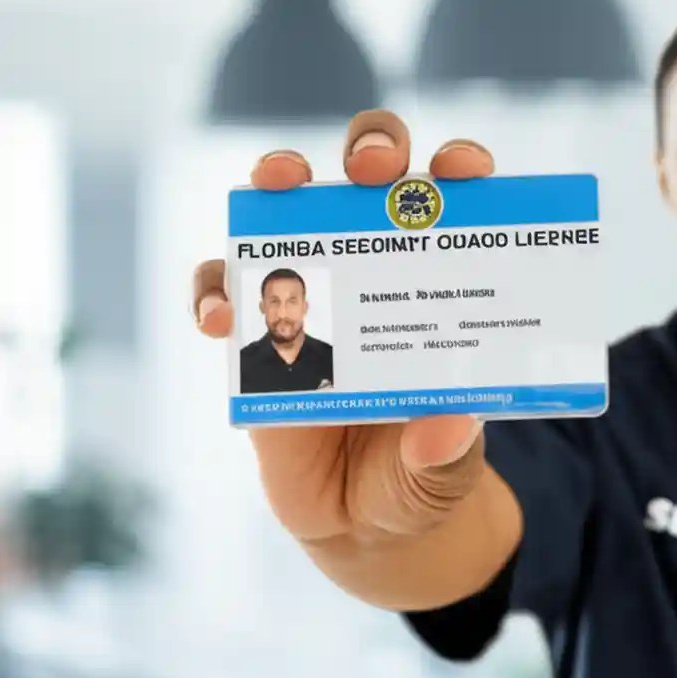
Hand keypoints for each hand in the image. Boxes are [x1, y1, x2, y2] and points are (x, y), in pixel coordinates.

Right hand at [193, 110, 496, 546]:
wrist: (366, 527)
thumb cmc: (422, 480)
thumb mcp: (447, 475)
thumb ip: (451, 457)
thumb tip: (448, 427)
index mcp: (443, 289)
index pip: (458, 207)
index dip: (460, 171)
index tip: (463, 170)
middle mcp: (379, 274)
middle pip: (374, 180)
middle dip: (375, 150)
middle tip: (375, 168)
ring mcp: (315, 298)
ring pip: (290, 211)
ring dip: (281, 182)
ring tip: (278, 185)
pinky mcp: (257, 338)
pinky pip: (223, 291)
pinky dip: (213, 289)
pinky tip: (218, 316)